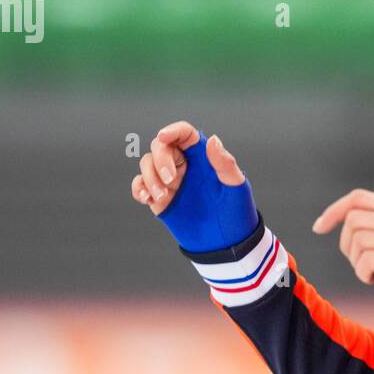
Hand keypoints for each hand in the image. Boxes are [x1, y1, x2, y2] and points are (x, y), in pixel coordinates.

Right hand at [132, 120, 257, 251]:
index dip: (172, 130)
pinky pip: (140, 185)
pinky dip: (138, 188)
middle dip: (160, 160)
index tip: (163, 136)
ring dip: (150, 178)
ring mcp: (170, 181)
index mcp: (203, 156)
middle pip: (160, 146)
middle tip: (171, 180)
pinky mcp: (160, 198)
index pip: (184, 134)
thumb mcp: (235, 186)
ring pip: (147, 164)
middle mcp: (184, 164)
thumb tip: (212, 139)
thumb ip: (224, 162)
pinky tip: (146, 198)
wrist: (226, 242)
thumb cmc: (235, 211)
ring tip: (163, 196)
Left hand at [311, 189, 373, 284]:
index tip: (319, 227)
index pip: (359, 198)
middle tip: (355, 257)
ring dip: (355, 262)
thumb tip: (342, 220)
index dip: (334, 210)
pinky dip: (362, 273)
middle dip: (345, 242)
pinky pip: (369, 261)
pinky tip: (371, 278)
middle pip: (354, 221)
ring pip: (359, 241)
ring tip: (367, 270)